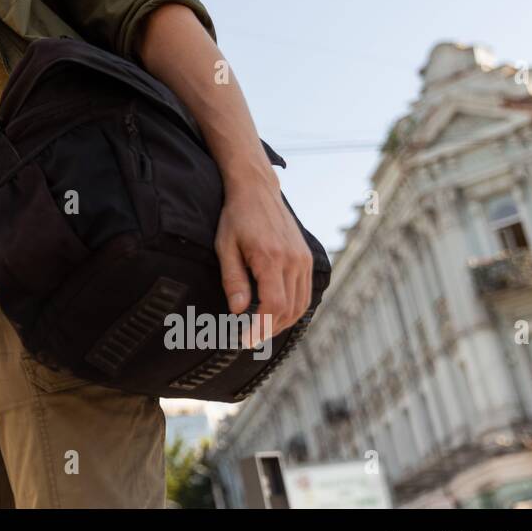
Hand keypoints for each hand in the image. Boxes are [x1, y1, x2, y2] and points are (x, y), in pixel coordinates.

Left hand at [214, 169, 313, 346]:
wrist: (257, 190)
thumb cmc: (236, 217)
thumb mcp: (225, 247)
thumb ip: (233, 280)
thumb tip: (238, 311)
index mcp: (271, 258)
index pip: (273, 305)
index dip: (261, 328)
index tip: (246, 341)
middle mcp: (293, 260)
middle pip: (288, 310)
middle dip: (269, 330)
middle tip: (249, 339)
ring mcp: (303, 259)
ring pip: (300, 304)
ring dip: (282, 322)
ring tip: (261, 330)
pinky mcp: (306, 257)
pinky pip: (305, 292)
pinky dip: (293, 308)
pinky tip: (275, 313)